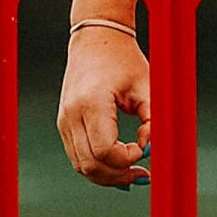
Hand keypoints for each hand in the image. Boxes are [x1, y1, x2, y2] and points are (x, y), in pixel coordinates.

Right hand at [56, 28, 151, 189]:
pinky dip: (97, 166)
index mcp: (91, 102)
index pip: (104, 150)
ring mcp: (64, 121)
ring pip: (81, 166)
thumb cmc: (124, 60)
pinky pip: (78, 156)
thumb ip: (152, 120)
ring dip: (107, 176)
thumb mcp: (147, 86)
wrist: (96, 40)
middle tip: (143, 175)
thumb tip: (149, 150)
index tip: (144, 151)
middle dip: (118, 176)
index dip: (126, 159)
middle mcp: (71, 114)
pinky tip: (118, 166)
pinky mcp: (64, 124)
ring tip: (133, 173)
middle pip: (90, 165)